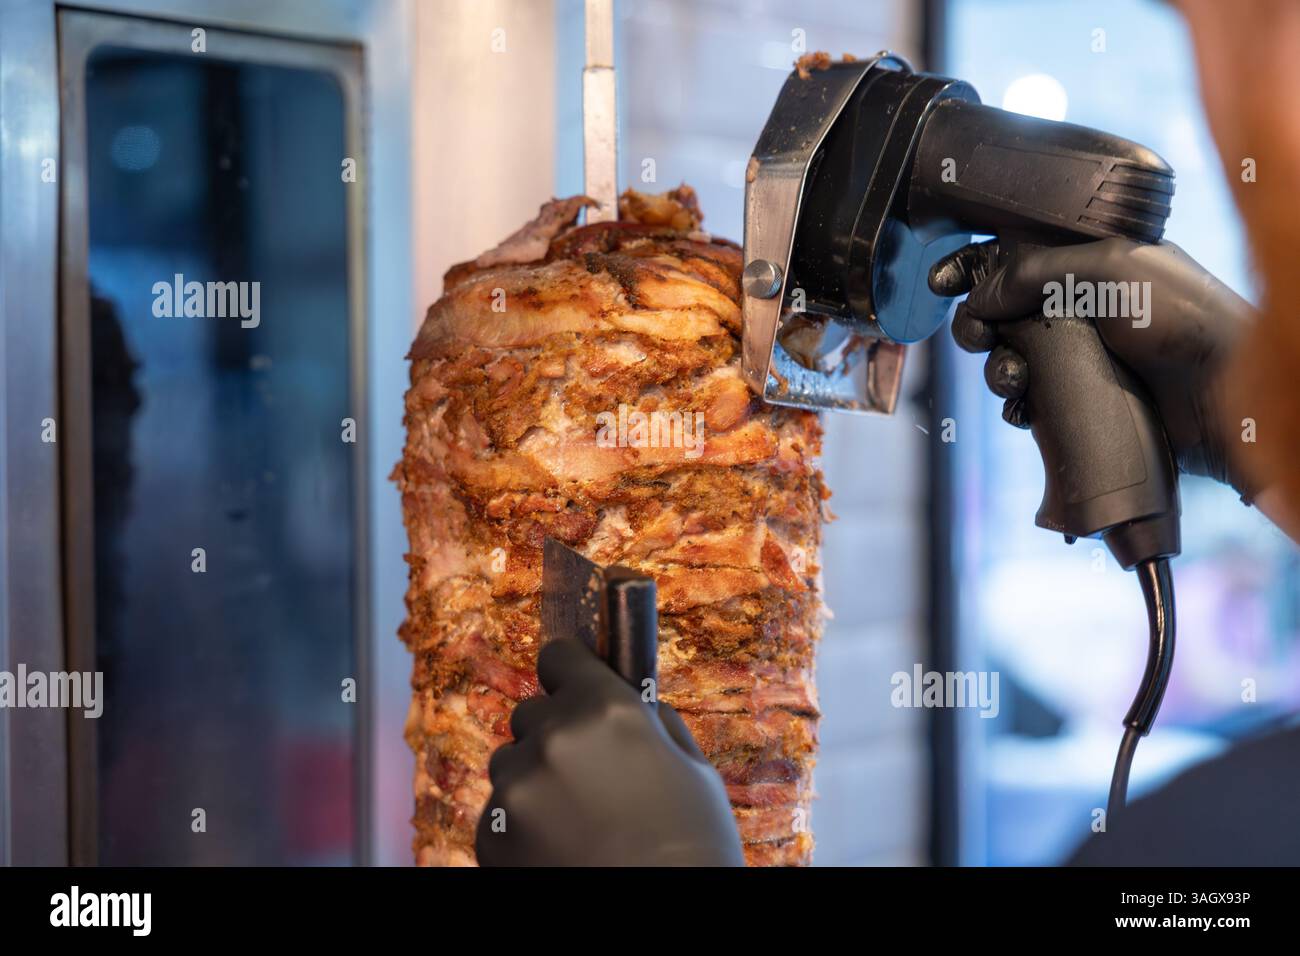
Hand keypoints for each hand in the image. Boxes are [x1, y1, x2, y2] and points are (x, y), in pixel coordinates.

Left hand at [474, 639, 744, 865]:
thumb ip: (653, 723)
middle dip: (557, 734)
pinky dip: (522, 823)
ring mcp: (516, 788)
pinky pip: (500, 809)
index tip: (574, 684)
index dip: (570, 672)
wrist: (660, 931)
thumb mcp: (694, 770)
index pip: (559, 656)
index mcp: (606, 710)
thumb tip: (630, 700)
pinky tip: (561, 847)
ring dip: (536, 778)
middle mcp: (553, 739)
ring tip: (579, 820)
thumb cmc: (692, 849)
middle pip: (532, 713)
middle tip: (593, 775)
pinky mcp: (491, 834)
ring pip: (512, 762)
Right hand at [929, 237, 1257, 497]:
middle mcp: (1082, 308)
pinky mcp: (1084, 400)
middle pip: (1002, 313)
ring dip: (997, 372)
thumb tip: (979, 296)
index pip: (1017, 257)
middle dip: (978, 327)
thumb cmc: (1181, 318)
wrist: (1221, 391)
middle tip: (979, 339)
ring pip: (1012, 360)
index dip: (975, 267)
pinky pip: (1032, 402)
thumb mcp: (1106, 270)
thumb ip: (1034, 272)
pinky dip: (1018, 407)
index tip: (942, 281)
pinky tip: (1025, 410)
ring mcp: (1083, 356)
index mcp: (1088, 264)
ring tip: (1014, 382)